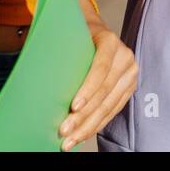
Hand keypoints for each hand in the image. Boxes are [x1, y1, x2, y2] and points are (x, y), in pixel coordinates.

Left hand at [58, 28, 137, 150]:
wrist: (96, 31)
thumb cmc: (78, 36)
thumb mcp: (71, 36)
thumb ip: (62, 51)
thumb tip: (40, 74)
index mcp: (110, 41)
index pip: (100, 69)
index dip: (88, 89)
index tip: (73, 107)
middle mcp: (124, 57)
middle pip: (104, 92)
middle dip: (84, 115)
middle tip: (64, 130)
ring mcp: (129, 74)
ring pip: (109, 106)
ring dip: (88, 126)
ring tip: (70, 140)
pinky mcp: (129, 88)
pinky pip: (113, 110)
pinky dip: (97, 124)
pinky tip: (83, 134)